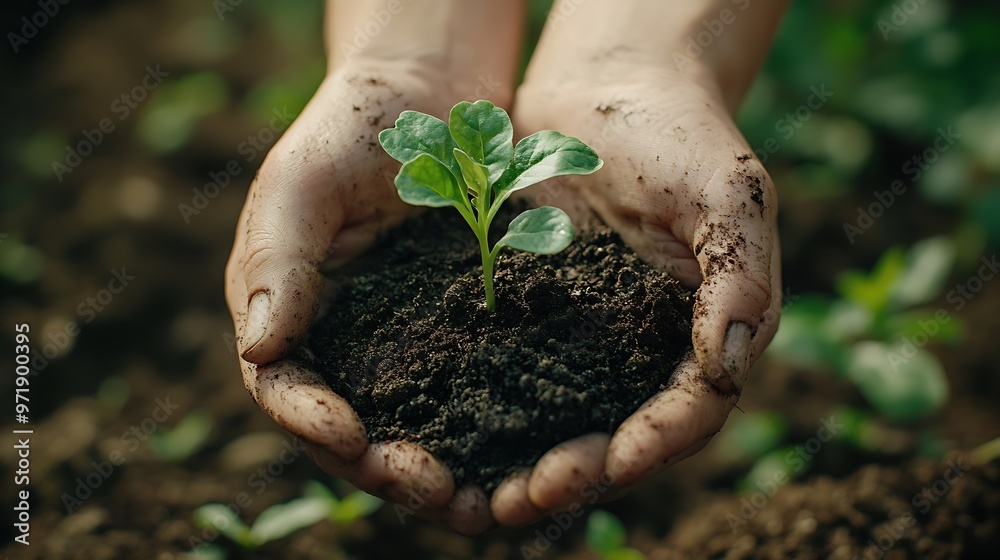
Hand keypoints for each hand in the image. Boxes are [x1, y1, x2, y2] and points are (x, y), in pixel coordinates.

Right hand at [224, 61, 495, 533]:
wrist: (430, 99)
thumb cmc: (352, 129)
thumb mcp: (302, 182)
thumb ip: (277, 259)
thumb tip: (259, 350)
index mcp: (287, 314)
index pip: (287, 389)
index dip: (313, 423)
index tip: (353, 440)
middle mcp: (340, 345)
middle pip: (350, 431)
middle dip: (386, 470)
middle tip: (435, 493)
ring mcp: (400, 347)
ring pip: (410, 429)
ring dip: (438, 474)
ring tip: (477, 505)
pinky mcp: (457, 338)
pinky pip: (466, 396)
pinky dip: (484, 435)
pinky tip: (518, 458)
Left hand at [488, 61, 781, 523]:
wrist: (609, 88)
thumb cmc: (682, 132)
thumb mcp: (728, 191)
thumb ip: (741, 273)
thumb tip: (728, 363)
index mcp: (701, 333)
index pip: (685, 413)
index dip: (647, 448)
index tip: (600, 468)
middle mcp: (643, 349)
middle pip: (615, 434)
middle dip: (571, 473)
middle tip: (516, 501)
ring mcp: (585, 337)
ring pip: (556, 417)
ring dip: (518, 460)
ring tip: (474, 494)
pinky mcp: (531, 313)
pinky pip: (506, 369)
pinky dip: (480, 405)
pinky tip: (439, 424)